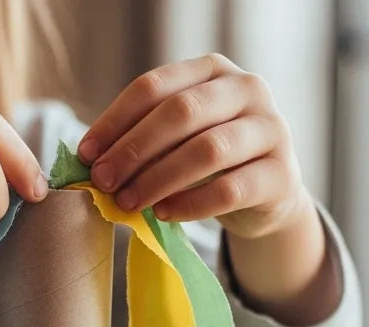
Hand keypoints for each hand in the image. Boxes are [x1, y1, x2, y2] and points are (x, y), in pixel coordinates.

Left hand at [78, 54, 309, 239]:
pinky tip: (163, 215)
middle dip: (134, 149)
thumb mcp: (179, 136)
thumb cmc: (210, 159)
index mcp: (213, 70)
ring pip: (207, 150)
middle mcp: (247, 89)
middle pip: (181, 113)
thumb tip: (90, 160)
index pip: (155, 86)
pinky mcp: (282, 174)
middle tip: (103, 181)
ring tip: (128, 202)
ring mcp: (271, 129)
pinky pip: (230, 190)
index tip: (86, 154)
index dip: (115, 120)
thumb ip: (143, 138)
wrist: (267, 191)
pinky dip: (190, 205)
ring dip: (159, 179)